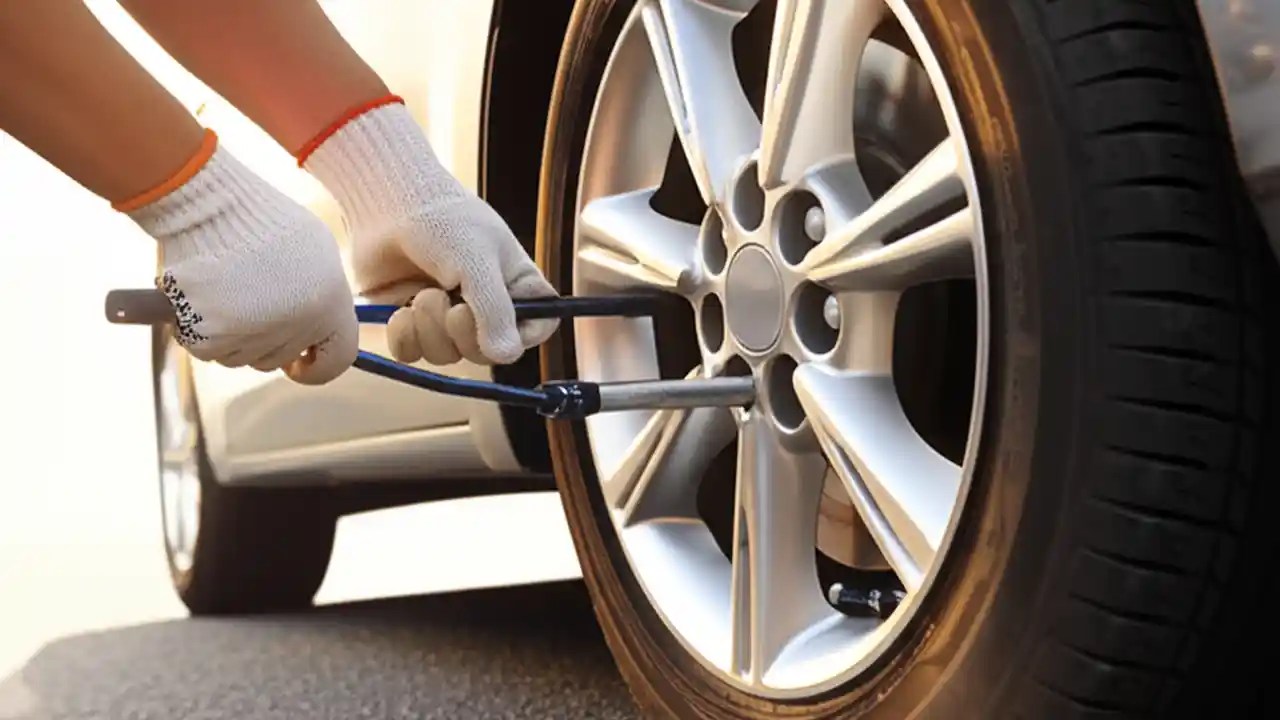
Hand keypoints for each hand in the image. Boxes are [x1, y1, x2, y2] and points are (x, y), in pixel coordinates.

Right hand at [131, 147, 357, 383]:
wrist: (209, 204)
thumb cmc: (263, 221)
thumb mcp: (315, 253)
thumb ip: (323, 297)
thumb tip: (318, 334)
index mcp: (330, 304)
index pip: (339, 358)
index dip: (320, 366)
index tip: (301, 361)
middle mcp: (297, 325)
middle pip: (280, 358)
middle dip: (265, 339)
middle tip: (249, 300)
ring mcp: (253, 335)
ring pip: (243, 358)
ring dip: (234, 335)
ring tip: (226, 290)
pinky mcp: (212, 338)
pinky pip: (210, 351)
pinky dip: (201, 330)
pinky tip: (203, 297)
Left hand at [303, 101, 557, 365]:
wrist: (387, 205)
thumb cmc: (443, 222)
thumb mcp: (476, 262)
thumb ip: (494, 310)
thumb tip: (506, 356)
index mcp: (515, 286)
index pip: (537, 329)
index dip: (521, 338)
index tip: (499, 325)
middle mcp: (484, 306)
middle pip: (486, 353)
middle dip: (462, 333)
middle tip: (448, 301)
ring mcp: (445, 317)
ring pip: (446, 355)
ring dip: (431, 330)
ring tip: (422, 293)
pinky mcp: (410, 322)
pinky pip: (413, 353)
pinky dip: (405, 337)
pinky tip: (400, 311)